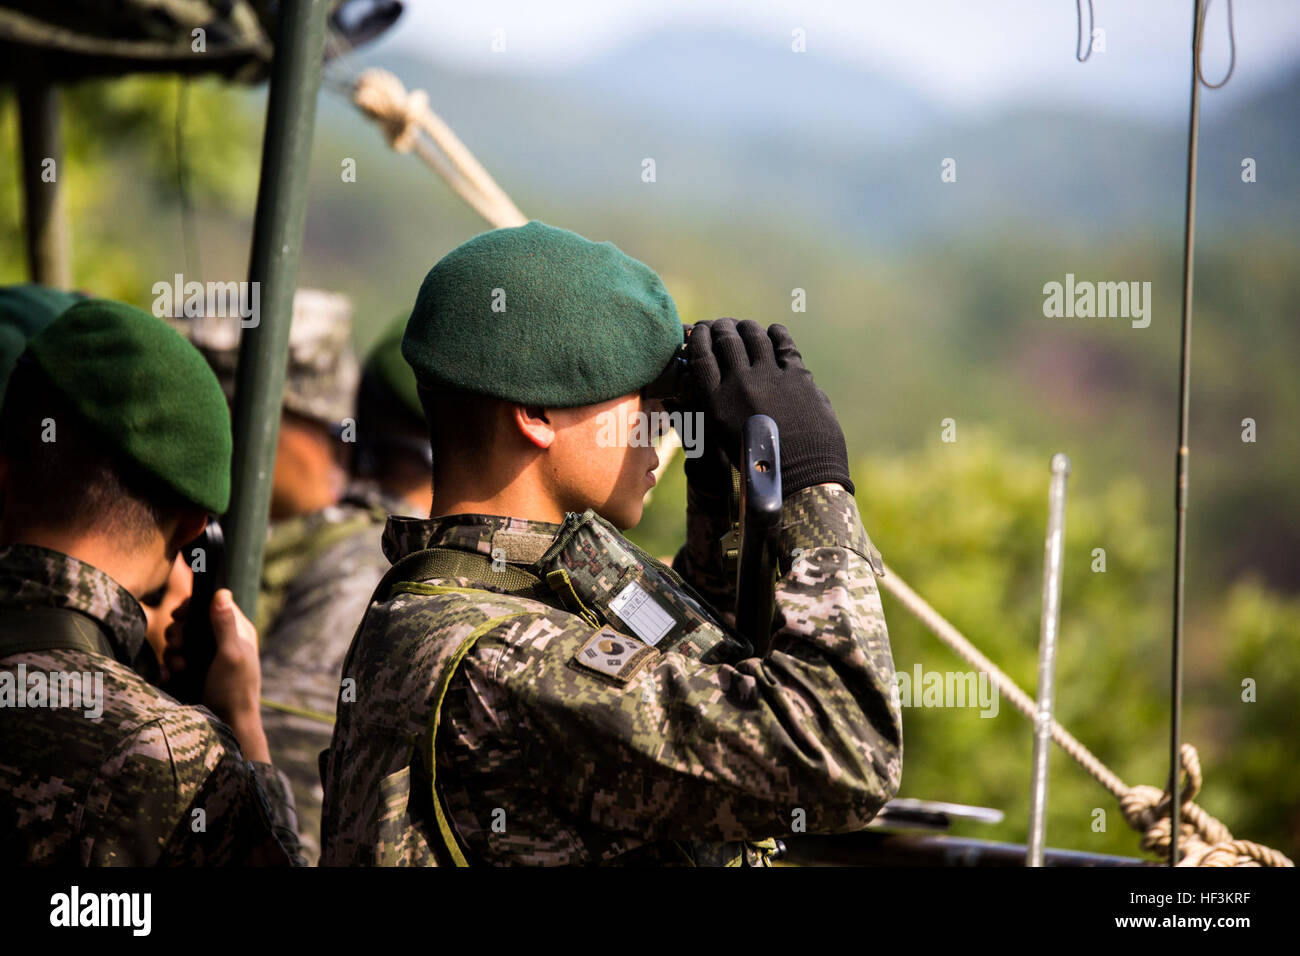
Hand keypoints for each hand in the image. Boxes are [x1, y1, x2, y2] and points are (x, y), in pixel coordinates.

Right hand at [164, 589, 269, 761]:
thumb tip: (221, 592)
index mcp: (238, 631)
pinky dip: (169, 666)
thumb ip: (225, 625)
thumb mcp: (231, 655)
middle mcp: (222, 640)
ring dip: (173, 652)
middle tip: (177, 645)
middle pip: (191, 622)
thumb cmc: (234, 690)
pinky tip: (171, 676)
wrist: (226, 725)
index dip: (193, 607)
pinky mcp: (194, 672)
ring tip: (180, 667)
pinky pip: (174, 660)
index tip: (179, 615)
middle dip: (179, 632)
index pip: (214, 603)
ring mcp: (207, 657)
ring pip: (180, 641)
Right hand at [685, 318, 852, 497]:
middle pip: (726, 339)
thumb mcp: (722, 441)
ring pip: (754, 335)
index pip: (702, 356)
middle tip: (721, 325)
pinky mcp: (799, 376)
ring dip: (747, 327)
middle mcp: (741, 383)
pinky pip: (784, 343)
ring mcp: (771, 377)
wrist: (802, 477)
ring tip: (744, 327)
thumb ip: (709, 413)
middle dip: (721, 327)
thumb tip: (695, 396)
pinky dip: (776, 333)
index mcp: (717, 402)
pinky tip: (774, 332)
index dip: (699, 337)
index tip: (698, 329)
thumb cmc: (758, 467)